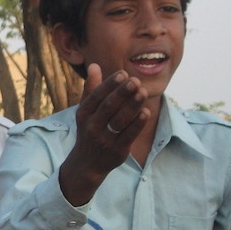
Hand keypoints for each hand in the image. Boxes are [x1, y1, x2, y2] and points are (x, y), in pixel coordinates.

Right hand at [58, 64, 149, 205]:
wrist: (87, 164)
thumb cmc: (90, 130)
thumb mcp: (86, 111)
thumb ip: (91, 89)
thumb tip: (94, 65)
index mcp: (84, 115)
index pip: (96, 97)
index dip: (109, 85)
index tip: (123, 74)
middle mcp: (92, 127)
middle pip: (109, 107)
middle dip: (122, 93)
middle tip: (136, 80)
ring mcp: (104, 140)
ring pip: (120, 120)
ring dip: (133, 105)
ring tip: (144, 92)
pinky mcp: (117, 150)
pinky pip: (129, 135)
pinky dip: (138, 123)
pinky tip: (146, 111)